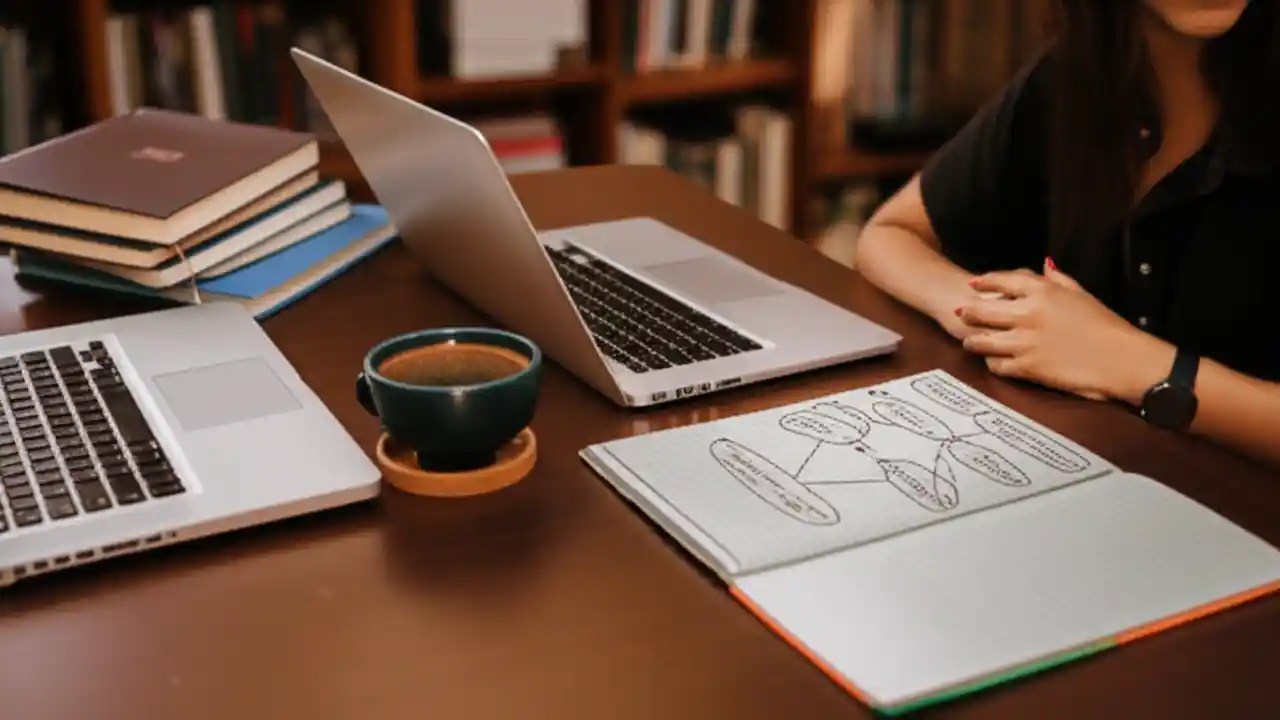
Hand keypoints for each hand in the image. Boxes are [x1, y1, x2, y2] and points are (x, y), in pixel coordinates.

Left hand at [956, 259, 1172, 401]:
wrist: (1122, 358)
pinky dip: (993, 363)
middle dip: (968, 312)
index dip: (983, 282)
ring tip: (971, 341)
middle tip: (961, 314)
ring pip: (982, 340)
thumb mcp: (1082, 294)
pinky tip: (995, 361)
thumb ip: (1058, 280)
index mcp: (1042, 291)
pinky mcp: (1027, 367)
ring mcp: (1024, 341)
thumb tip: (1043, 264)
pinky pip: (997, 364)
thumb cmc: (1106, 325)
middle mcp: (1028, 313)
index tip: (972, 284)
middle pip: (982, 309)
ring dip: (973, 340)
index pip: (1002, 280)